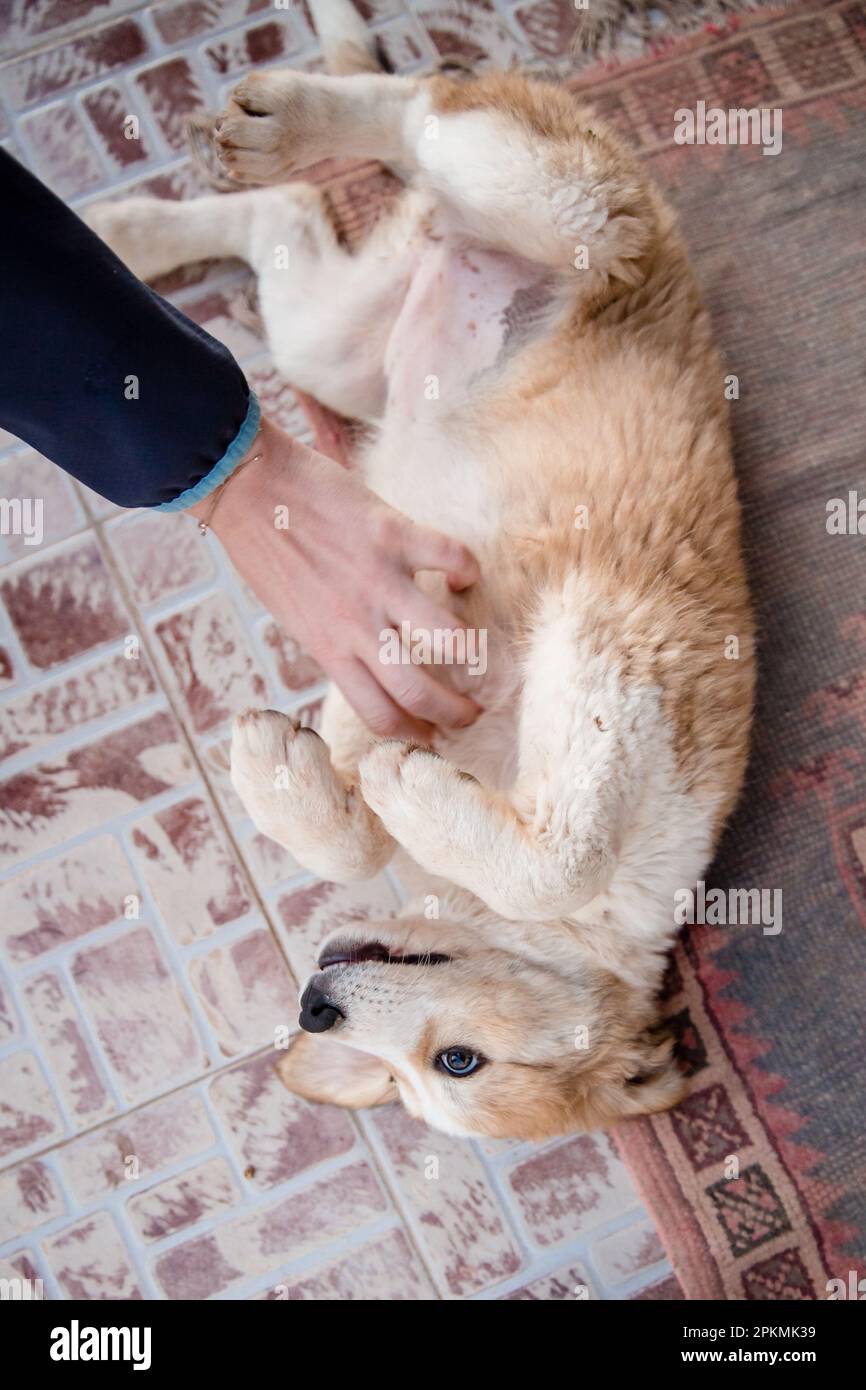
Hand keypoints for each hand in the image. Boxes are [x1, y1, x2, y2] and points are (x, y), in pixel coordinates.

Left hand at [189, 416, 480, 740]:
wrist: (245, 486)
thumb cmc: (266, 550)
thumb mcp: (295, 614)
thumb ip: (335, 640)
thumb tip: (370, 658)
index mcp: (329, 649)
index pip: (379, 715)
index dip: (413, 735)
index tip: (430, 735)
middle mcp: (356, 625)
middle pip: (418, 693)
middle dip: (455, 714)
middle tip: (471, 713)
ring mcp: (378, 581)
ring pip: (446, 638)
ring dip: (473, 650)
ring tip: (479, 647)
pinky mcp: (392, 535)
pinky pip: (452, 559)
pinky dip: (467, 570)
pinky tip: (463, 574)